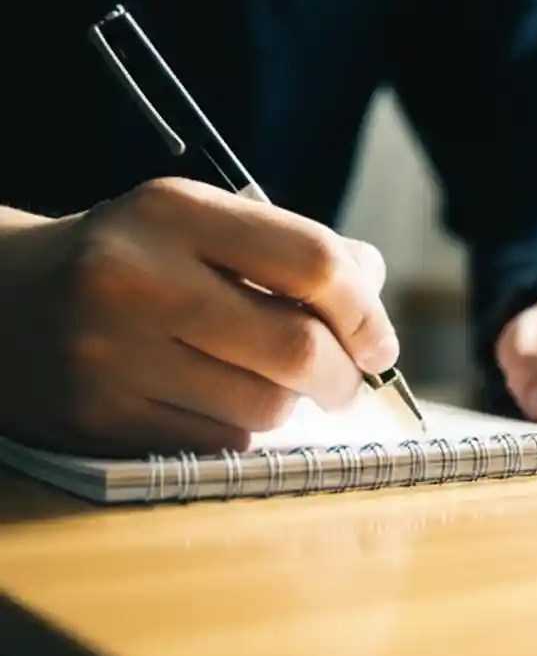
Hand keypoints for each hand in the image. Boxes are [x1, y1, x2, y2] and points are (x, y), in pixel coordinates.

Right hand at [0, 178, 397, 455]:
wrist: (1, 302)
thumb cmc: (128, 261)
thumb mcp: (196, 225)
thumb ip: (289, 248)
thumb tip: (373, 282)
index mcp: (171, 212)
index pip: (311, 262)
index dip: (365, 310)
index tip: (379, 342)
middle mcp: (135, 278)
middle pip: (295, 346)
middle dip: (343, 375)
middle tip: (348, 383)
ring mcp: (109, 354)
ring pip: (262, 408)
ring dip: (287, 405)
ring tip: (265, 384)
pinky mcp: (97, 419)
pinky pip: (218, 444)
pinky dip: (238, 432)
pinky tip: (212, 402)